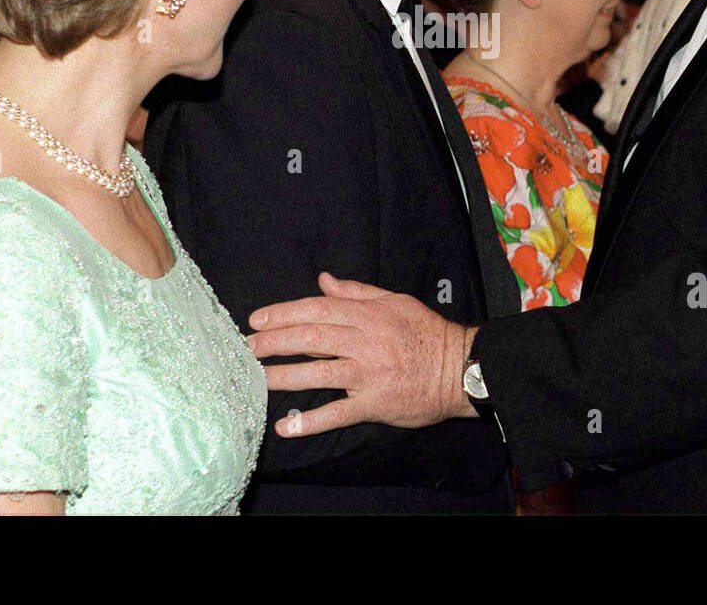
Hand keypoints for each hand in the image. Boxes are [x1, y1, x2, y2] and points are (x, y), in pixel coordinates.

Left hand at [246, 272, 478, 437]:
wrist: (459, 369)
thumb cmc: (427, 332)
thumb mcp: (395, 301)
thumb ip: (357, 292)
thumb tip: (323, 280)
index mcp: (369, 315)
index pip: (318, 309)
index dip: (285, 313)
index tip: (258, 319)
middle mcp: (366, 342)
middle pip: (312, 339)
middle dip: (275, 342)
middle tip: (247, 347)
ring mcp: (369, 374)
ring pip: (319, 373)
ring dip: (284, 376)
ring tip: (257, 378)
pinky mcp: (375, 404)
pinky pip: (339, 413)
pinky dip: (312, 421)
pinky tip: (287, 427)